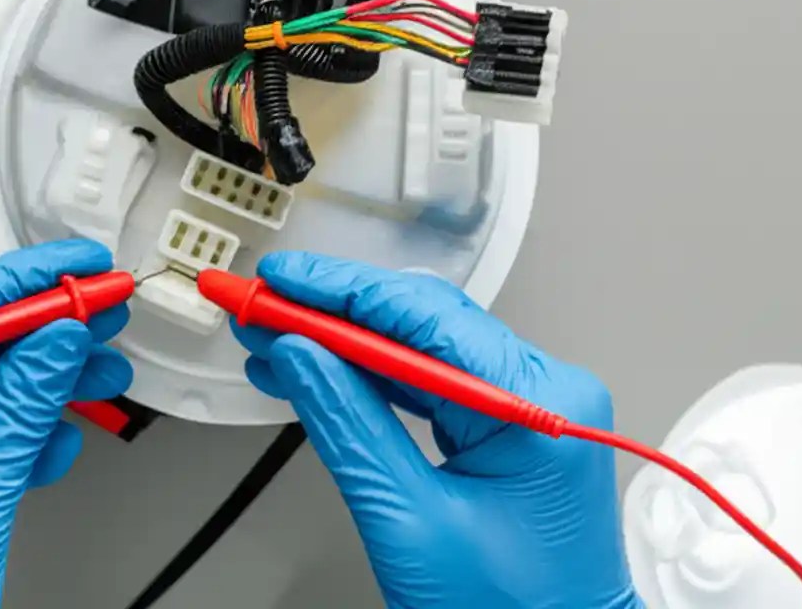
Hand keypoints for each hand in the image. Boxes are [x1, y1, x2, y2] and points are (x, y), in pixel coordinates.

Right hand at [233, 253, 641, 608]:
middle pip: (418, 324)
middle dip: (329, 314)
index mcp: (536, 405)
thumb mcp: (407, 520)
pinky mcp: (505, 430)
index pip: (422, 317)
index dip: (336, 293)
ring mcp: (526, 409)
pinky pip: (428, 385)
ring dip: (340, 345)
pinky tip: (315, 372)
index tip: (276, 283)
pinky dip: (368, 378)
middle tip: (259, 304)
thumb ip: (348, 427)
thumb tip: (299, 358)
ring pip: (417, 350)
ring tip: (270, 338)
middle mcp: (542, 393)